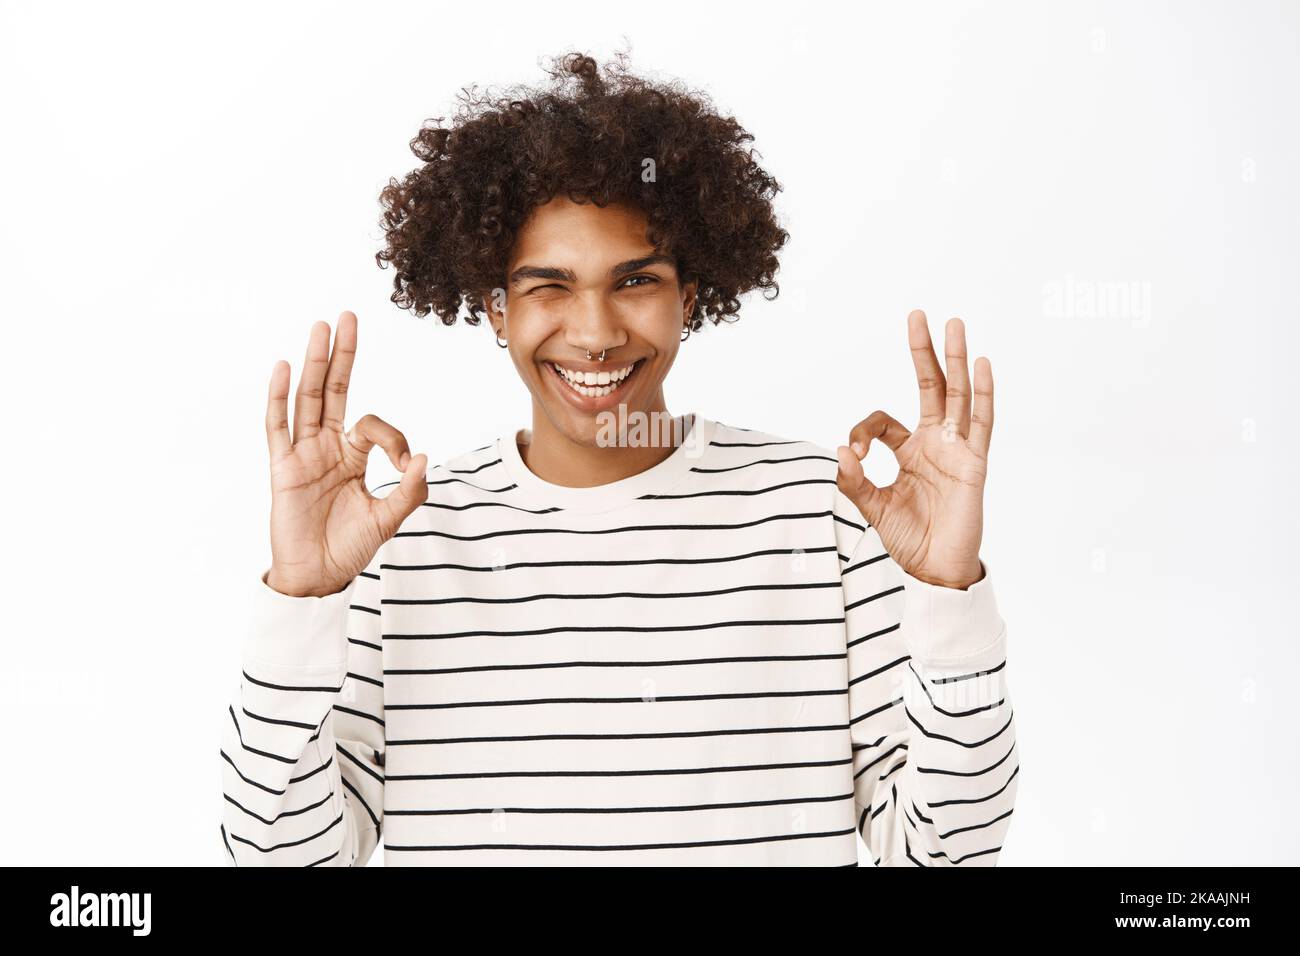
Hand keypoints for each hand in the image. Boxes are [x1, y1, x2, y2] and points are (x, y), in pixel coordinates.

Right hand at [263, 311, 428, 597]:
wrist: (318, 576)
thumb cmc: (350, 547)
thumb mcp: (389, 518)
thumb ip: (409, 490)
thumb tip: (422, 458)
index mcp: (352, 456)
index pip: (372, 424)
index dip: (393, 437)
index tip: (405, 464)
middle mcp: (326, 447)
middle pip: (334, 390)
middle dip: (342, 355)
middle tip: (348, 317)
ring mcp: (303, 454)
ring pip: (309, 399)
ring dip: (315, 363)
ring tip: (321, 327)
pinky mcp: (283, 468)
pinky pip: (278, 427)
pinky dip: (280, 397)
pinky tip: (286, 367)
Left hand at [836, 310, 993, 589]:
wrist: (935, 570)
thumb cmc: (908, 539)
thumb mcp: (871, 506)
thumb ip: (854, 480)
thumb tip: (840, 450)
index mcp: (909, 450)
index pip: (884, 420)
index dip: (864, 429)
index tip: (854, 453)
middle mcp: (935, 443)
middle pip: (930, 387)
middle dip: (924, 352)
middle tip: (918, 315)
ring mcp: (957, 450)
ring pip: (958, 395)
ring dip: (956, 360)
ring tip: (955, 324)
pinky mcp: (974, 464)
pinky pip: (981, 423)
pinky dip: (983, 394)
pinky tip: (982, 364)